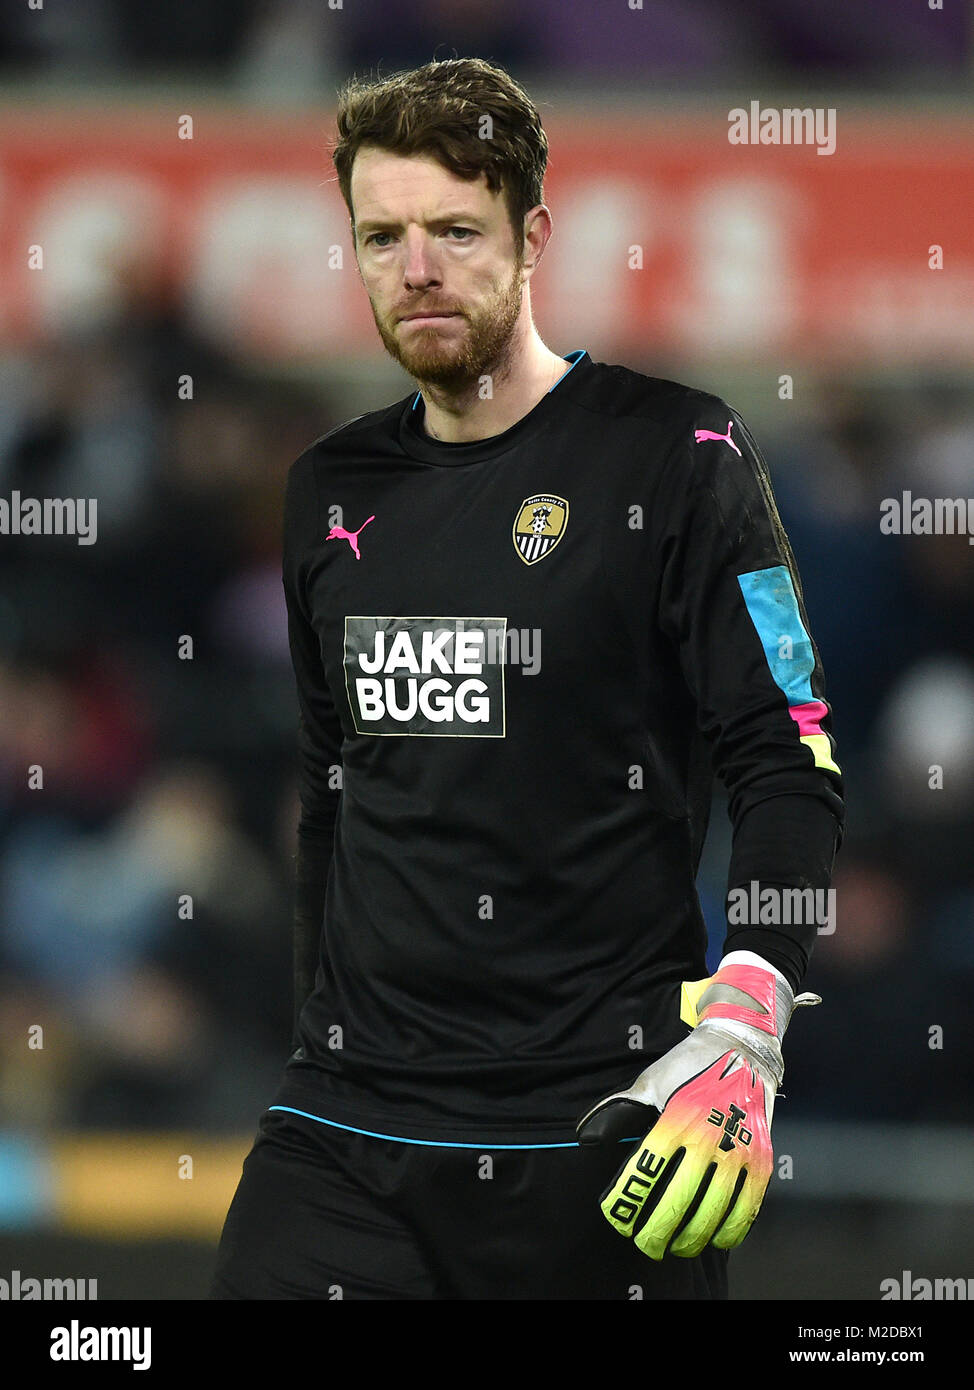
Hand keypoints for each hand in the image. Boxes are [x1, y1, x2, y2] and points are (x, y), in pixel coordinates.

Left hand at [576, 963, 818, 1259]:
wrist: (742, 1048)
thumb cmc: (688, 1066)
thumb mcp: (649, 1082)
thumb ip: (619, 1112)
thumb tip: (587, 1138)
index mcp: (675, 1119)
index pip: (645, 1172)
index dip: (627, 1202)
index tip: (618, 1218)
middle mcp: (707, 1138)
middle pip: (677, 1204)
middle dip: (656, 1233)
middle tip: (646, 1243)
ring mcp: (738, 1151)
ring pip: (712, 1214)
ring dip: (691, 1239)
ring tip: (677, 1246)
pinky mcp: (761, 1159)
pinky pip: (746, 1209)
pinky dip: (729, 1232)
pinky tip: (714, 1238)